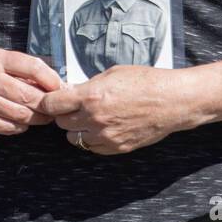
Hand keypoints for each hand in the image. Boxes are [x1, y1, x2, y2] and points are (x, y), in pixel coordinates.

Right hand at [0, 48, 61, 134]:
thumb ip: (18, 67)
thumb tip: (51, 81)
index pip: (30, 66)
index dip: (50, 78)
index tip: (59, 86)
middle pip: (28, 95)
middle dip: (47, 103)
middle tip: (56, 107)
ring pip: (20, 114)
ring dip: (37, 118)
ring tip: (44, 116)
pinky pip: (7, 126)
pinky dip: (20, 126)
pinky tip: (23, 122)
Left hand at [39, 65, 192, 154]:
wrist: (173, 101)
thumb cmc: (146, 81)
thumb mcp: (112, 74)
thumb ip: (88, 86)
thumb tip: (72, 92)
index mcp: (91, 96)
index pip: (52, 104)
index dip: (49, 102)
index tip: (51, 100)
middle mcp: (94, 118)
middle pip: (61, 122)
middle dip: (64, 114)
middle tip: (75, 107)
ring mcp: (105, 136)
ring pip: (74, 138)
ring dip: (77, 128)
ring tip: (90, 118)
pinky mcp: (116, 147)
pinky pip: (92, 148)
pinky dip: (92, 139)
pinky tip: (103, 128)